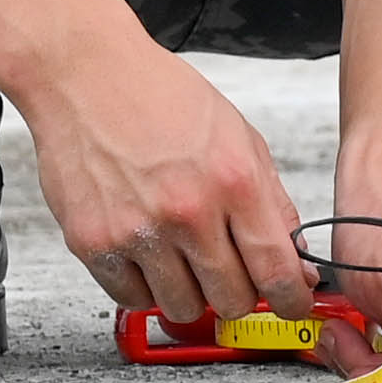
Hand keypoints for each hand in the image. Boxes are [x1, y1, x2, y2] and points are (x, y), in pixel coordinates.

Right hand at [24, 35, 315, 338]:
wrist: (85, 74)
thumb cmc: (159, 96)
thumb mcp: (239, 136)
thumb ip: (273, 202)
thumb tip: (296, 259)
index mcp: (234, 181)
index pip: (276, 271)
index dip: (291, 300)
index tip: (292, 304)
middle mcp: (187, 211)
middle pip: (232, 301)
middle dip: (239, 295)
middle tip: (230, 274)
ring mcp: (137, 231)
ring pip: (182, 308)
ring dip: (189, 292)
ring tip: (181, 256)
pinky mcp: (93, 242)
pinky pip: (132, 298)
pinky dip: (144, 286)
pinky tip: (147, 252)